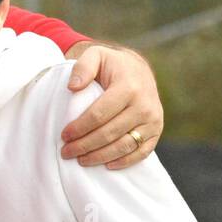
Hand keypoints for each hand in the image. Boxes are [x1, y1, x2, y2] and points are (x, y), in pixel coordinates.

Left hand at [61, 42, 162, 169]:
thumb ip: (82, 67)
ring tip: (81, 160)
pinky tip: (106, 165)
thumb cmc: (112, 65)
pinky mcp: (157, 130)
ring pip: (124, 146)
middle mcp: (144, 105)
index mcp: (128, 87)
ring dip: (100, 157)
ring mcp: (153, 119)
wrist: (138, 70)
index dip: (80, 128)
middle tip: (66, 152)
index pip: (99, 114)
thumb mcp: (96, 55)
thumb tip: (72, 87)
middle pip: (109, 133)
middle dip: (85, 145)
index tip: (64, 136)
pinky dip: (124, 162)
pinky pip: (141, 152)